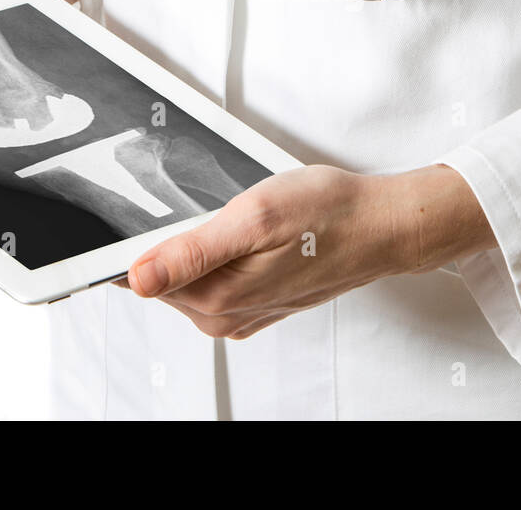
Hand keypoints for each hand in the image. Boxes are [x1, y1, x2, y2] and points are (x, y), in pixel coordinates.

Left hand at [122, 163, 495, 338]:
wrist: (381, 227)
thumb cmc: (328, 215)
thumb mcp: (255, 218)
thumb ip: (192, 252)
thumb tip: (138, 278)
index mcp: (217, 298)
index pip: (141, 276)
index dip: (140, 239)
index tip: (156, 209)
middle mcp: (225, 317)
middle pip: (163, 277)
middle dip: (173, 239)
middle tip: (213, 204)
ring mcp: (242, 314)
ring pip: (191, 278)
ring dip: (200, 245)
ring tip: (236, 214)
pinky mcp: (257, 305)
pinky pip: (217, 281)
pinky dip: (222, 255)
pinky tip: (248, 232)